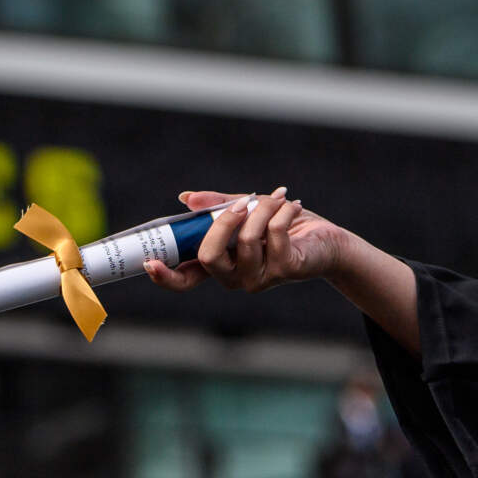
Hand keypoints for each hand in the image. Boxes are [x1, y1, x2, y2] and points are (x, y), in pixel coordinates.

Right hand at [143, 188, 341, 294]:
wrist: (327, 240)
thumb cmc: (283, 226)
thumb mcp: (247, 211)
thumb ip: (217, 207)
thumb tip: (186, 198)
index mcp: (220, 265)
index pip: (186, 279)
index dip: (166, 276)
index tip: (150, 262)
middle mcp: (234, 278)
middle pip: (210, 256)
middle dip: (223, 221)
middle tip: (244, 202)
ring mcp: (258, 279)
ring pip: (246, 239)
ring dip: (262, 209)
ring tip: (278, 198)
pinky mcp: (284, 270)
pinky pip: (274, 233)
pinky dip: (283, 210)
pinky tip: (293, 205)